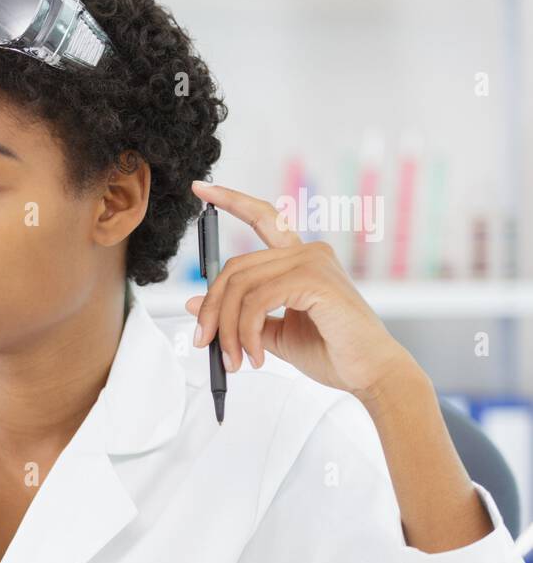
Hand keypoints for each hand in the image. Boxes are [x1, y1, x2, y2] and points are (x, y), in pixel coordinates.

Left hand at [185, 180, 415, 402]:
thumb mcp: (273, 334)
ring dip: (227, 329)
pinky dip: (246, 332)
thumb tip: (193, 301)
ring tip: (234, 359)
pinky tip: (255, 355)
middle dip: (211, 309)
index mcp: (299, 260)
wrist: (369, 373)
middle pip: (234, 269)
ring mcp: (312, 262)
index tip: (201, 189)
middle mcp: (307, 252)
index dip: (231, 201)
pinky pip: (257, 301)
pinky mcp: (314, 280)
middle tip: (203, 342)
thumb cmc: (332, 352)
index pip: (262, 218)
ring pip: (241, 287)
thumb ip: (239, 316)